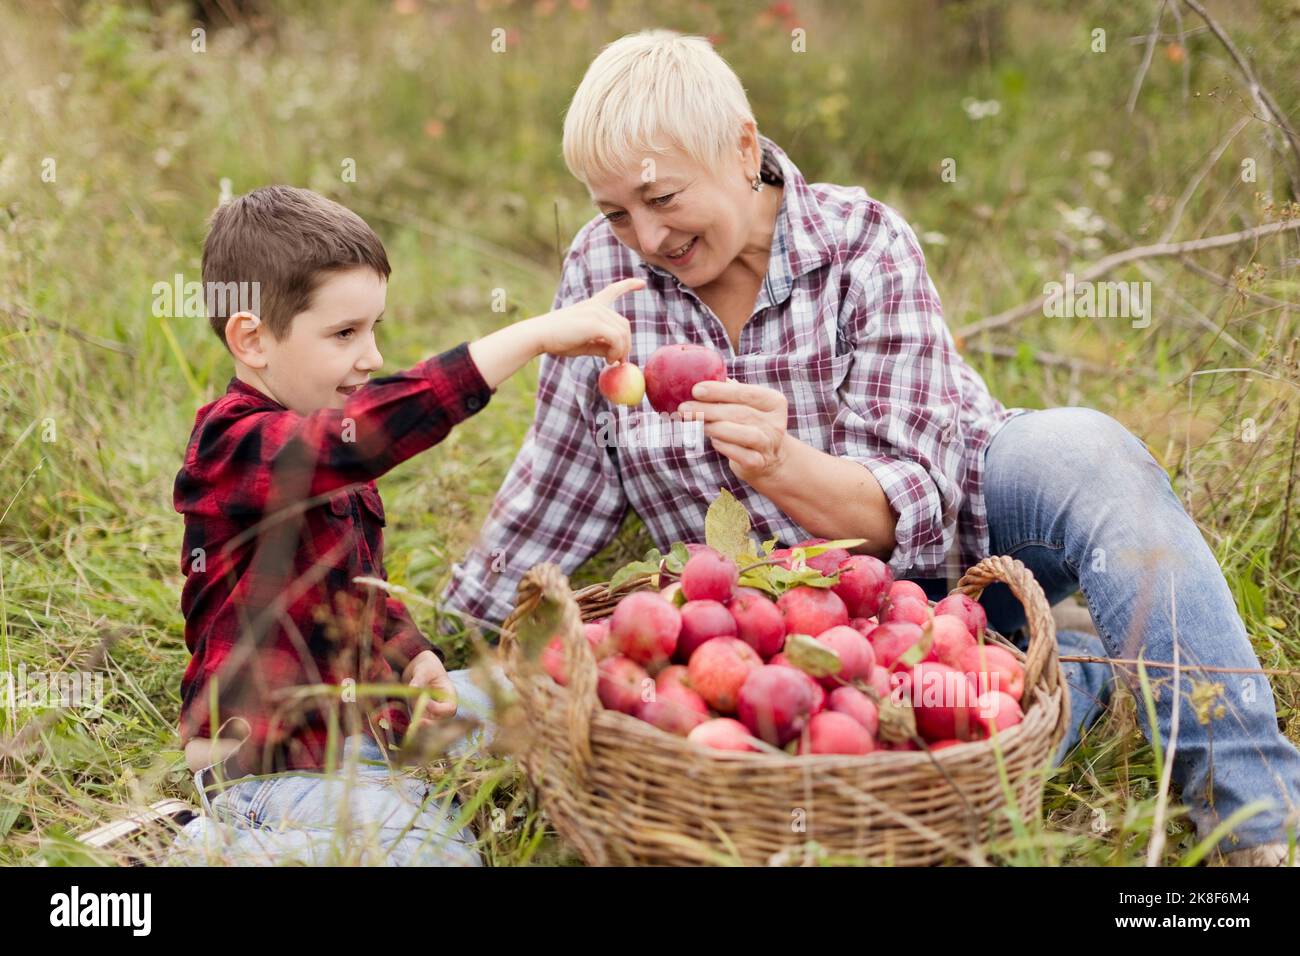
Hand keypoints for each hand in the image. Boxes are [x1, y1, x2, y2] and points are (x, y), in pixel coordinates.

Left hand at [402, 650, 456, 727]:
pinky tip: (407, 730)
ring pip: (430, 725)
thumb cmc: (427, 666)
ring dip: (421, 729)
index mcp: (449, 695)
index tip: (424, 702)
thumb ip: (419, 680)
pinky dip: (415, 727)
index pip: (449, 708)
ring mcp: (432, 711)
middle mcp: (443, 706)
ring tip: (410, 730)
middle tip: (418, 723)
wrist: (418, 667)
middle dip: (430, 724)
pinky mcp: (422, 714)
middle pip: (441, 721)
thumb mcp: (424, 670)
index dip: (438, 709)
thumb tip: (413, 688)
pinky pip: (421, 723)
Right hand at [534, 278, 642, 361]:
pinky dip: (617, 352)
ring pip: (623, 333)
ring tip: (610, 361)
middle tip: (618, 361)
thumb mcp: (584, 342)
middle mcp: (596, 306)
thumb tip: (617, 355)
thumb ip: (601, 344)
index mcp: (592, 305)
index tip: (642, 282)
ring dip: (621, 351)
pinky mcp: (595, 323)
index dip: (629, 285)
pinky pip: (617, 339)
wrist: (540, 336)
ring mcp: (596, 312)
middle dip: (625, 344)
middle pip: (624, 324)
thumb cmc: (558, 340)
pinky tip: (608, 360)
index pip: (613, 290)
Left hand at [677, 379, 791, 484]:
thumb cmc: (749, 422)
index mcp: (774, 401)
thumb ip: (729, 390)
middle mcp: (775, 423)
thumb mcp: (745, 404)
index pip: (746, 393)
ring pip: (743, 434)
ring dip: (715, 428)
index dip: (720, 391)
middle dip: (708, 410)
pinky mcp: (759, 462)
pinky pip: (739, 454)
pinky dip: (723, 446)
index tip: (696, 389)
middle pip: (740, 413)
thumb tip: (697, 377)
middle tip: (684, 408)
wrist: (767, 456)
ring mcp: (769, 444)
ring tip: (697, 423)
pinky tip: (713, 441)